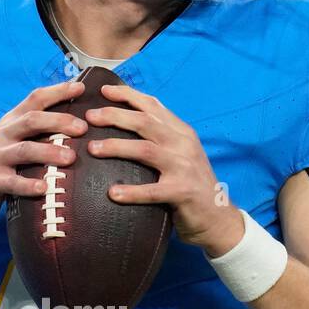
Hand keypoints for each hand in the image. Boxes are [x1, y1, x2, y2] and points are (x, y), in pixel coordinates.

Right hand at [0, 79, 85, 230]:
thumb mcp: (13, 142)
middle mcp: (2, 134)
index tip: (81, 88)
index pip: (34, 99)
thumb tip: (73, 123)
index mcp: (11, 122)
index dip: (57, 91)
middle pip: (32, 120)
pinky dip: (28, 185)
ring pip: (24, 150)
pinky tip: (44, 188)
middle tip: (83, 128)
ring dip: (48, 152)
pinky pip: (11, 182)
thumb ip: (36, 132)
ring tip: (70, 158)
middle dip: (59, 121)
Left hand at [84, 83, 244, 255]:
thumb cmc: (191, 185)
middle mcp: (183, 144)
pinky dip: (131, 192)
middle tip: (89, 117)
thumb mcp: (180, 154)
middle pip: (145, 122)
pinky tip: (112, 193)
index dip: (127, 95)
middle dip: (115, 116)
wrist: (218, 218)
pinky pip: (152, 191)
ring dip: (116, 146)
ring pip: (145, 149)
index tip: (103, 90)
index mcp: (182, 132)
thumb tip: (124, 126)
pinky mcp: (183, 192)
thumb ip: (160, 139)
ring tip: (92, 149)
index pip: (153, 106)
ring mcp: (184, 167)